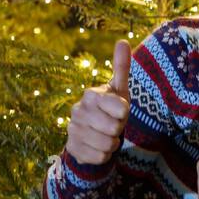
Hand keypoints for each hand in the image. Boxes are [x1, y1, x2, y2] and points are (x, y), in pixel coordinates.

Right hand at [64, 39, 131, 165]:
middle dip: (119, 129)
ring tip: (106, 135)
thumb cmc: (110, 109)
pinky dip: (104, 155)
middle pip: (115, 128)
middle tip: (112, 125)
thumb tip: (123, 41)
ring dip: (112, 143)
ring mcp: (73, 130)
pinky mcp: (73, 148)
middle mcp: (78, 110)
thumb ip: (121, 67)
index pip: (121, 109)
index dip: (125, 113)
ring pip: (108, 144)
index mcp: (91, 95)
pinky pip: (101, 157)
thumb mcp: (119, 90)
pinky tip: (97, 146)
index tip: (119, 110)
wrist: (92, 134)